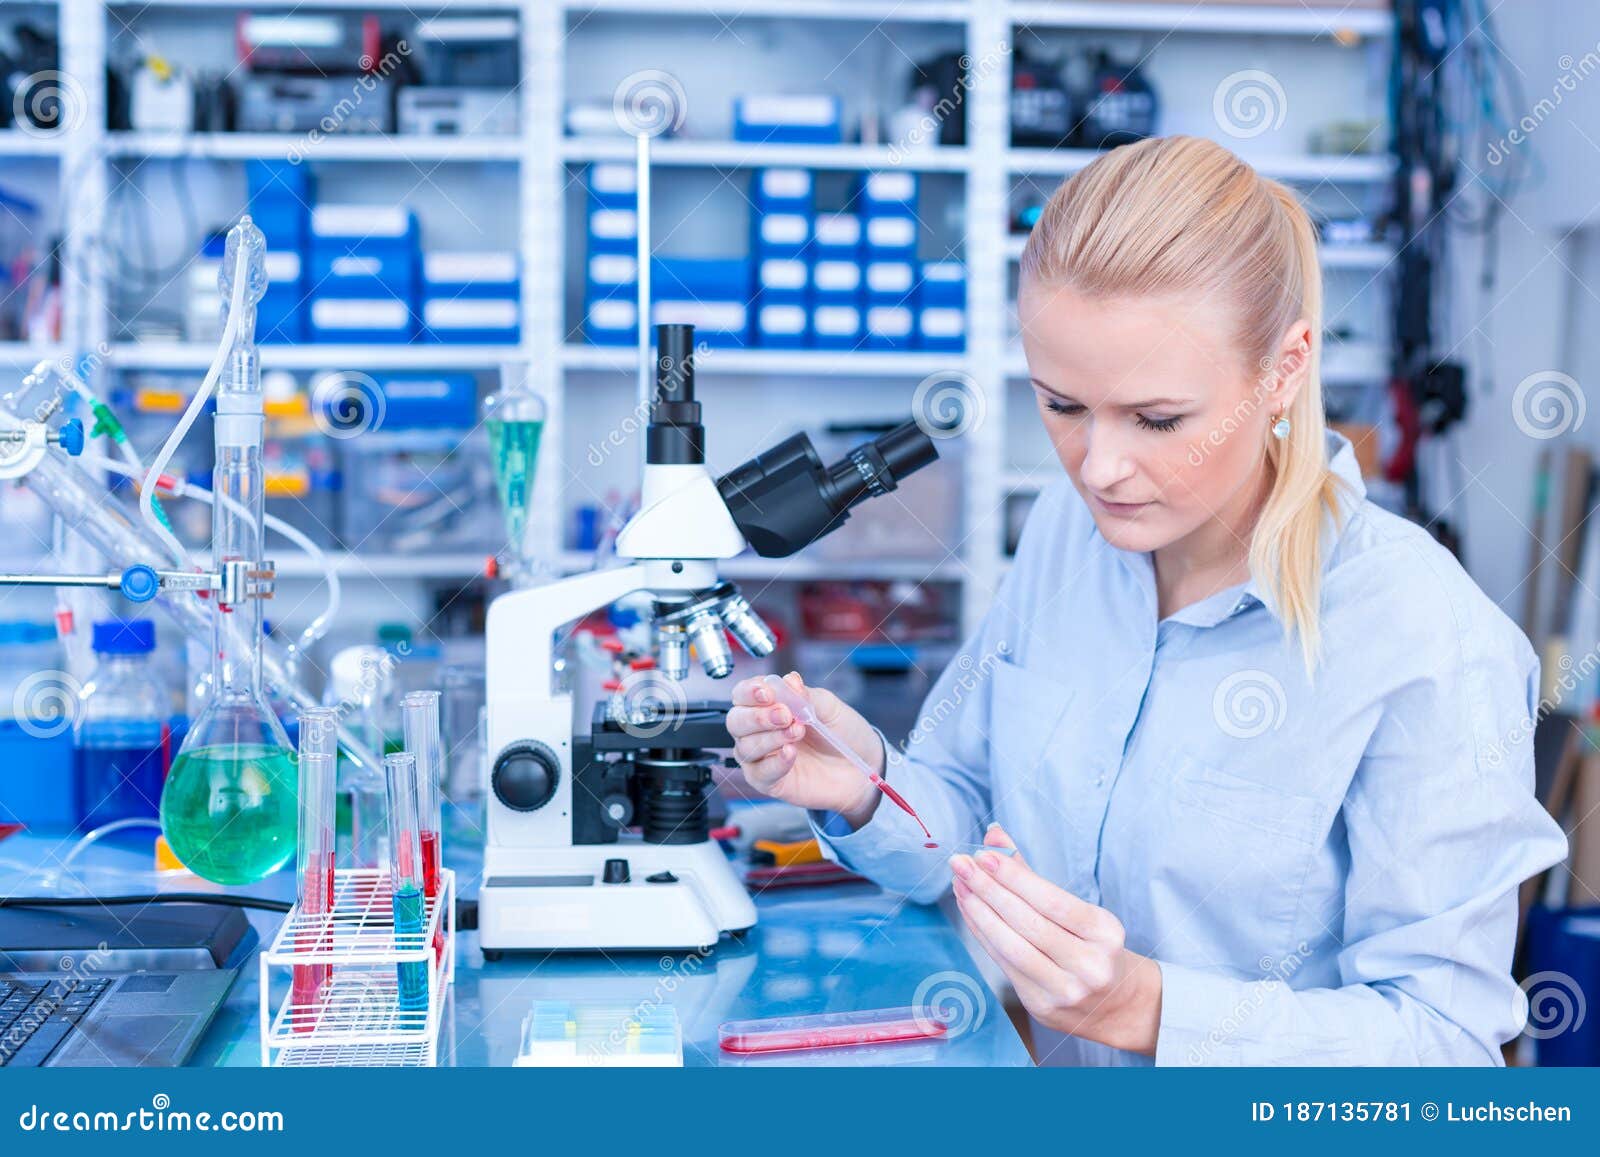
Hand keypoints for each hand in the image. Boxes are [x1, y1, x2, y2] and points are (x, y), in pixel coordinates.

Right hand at [726, 672, 882, 825]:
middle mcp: (758, 730)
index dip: (750, 692)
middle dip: (758, 716)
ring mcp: (762, 758)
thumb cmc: (843, 734)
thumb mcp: (830, 707)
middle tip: (785, 715)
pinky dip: (775, 762)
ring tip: (797, 732)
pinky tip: (791, 753)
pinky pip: (760, 773)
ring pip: (745, 747)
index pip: (742, 694)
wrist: (862, 767)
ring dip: (771, 738)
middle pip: (736, 721)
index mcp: (768, 705)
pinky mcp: (770, 783)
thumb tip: (790, 680)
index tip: (767, 692)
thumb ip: (806, 695)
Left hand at [950, 824, 1161, 1055]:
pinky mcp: (1042, 1005)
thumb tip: (994, 835)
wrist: (1116, 1004)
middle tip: (961, 865)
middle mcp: (1089, 965)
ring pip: (1012, 946)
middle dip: (989, 890)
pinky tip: (969, 912)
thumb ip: (1032, 875)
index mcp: (1105, 934)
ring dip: (979, 912)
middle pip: (1028, 923)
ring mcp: (1065, 990)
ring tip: (960, 886)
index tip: (985, 855)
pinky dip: (983, 934)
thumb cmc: (1092, 946)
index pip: (1052, 901)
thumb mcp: (1079, 911)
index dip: (1015, 877)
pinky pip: (1004, 963)